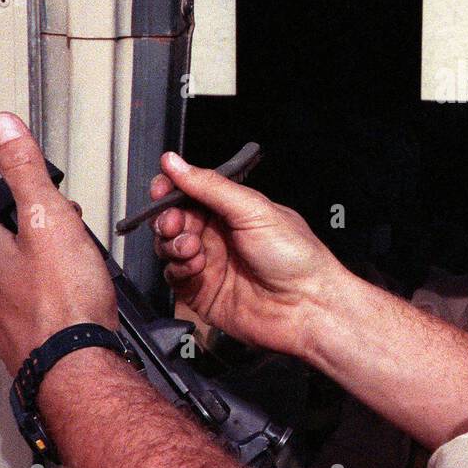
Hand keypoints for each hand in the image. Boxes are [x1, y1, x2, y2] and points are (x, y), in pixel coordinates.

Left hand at [0, 113, 117, 375]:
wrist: (78, 365)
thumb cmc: (64, 301)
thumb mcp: (48, 219)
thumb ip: (25, 171)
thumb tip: (3, 129)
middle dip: (11, 222)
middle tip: (43, 214)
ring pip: (1, 276)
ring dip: (25, 259)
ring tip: (61, 253)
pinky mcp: (20, 338)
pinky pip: (20, 307)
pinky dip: (37, 294)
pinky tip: (64, 294)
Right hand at [150, 152, 348, 356]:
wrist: (307, 305)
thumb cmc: (296, 256)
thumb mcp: (253, 210)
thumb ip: (210, 186)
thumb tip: (176, 162)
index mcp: (233, 209)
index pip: (190, 192)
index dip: (171, 189)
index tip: (160, 188)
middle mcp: (219, 235)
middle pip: (174, 219)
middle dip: (168, 218)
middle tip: (174, 222)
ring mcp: (209, 263)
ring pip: (169, 247)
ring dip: (172, 243)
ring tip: (191, 246)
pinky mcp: (201, 292)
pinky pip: (174, 276)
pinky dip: (178, 268)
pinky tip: (196, 266)